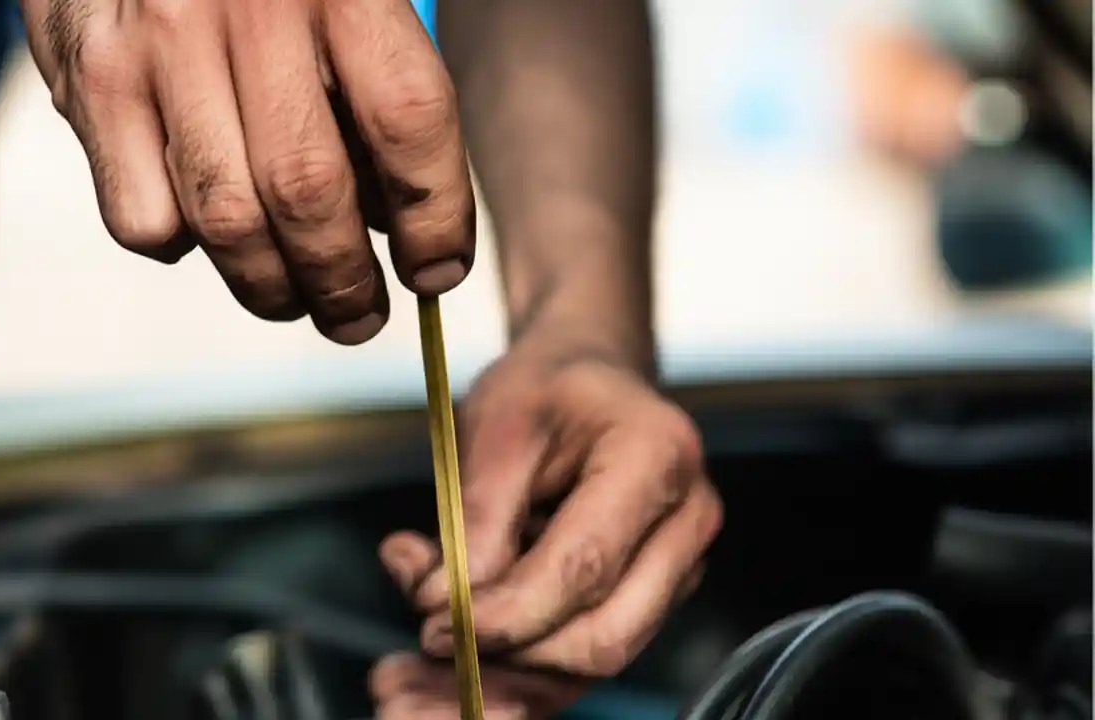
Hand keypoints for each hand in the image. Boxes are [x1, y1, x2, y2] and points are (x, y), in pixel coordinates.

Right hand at [19, 0, 474, 343]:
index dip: (437, 220)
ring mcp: (155, 46)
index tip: (437, 273)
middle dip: (347, 285)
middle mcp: (244, 5)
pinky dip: (185, 248)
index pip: (410, 121)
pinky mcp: (89, 84)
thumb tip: (396, 228)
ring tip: (300, 302)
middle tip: (362, 318)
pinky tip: (206, 224)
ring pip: (226, 222)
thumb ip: (380, 89)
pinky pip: (144, 218)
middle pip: (311, 192)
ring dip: (273, 290)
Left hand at [376, 329, 721, 713]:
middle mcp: (684, 522)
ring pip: (591, 661)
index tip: (434, 622)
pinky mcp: (648, 598)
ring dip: (502, 680)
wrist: (586, 374)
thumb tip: (447, 600)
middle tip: (422, 645)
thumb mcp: (498, 422)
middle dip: (506, 659)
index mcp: (656, 458)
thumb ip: (478, 514)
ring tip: (414, 672)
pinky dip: (514, 674)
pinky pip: (580, 656)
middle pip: (601, 634)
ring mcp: (675, 567)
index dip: (505, 612)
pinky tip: (446, 674)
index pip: (583, 567)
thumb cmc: (548, 385)